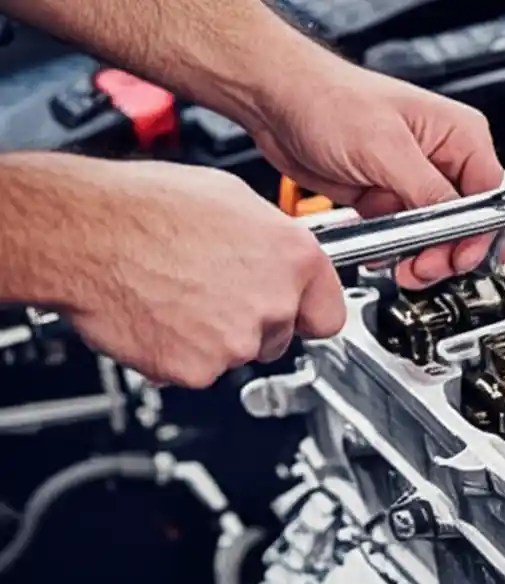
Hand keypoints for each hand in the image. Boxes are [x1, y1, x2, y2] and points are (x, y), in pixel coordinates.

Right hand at [63, 160, 344, 387]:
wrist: (84, 235)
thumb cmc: (144, 207)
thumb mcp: (230, 199)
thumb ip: (269, 238)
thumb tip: (277, 252)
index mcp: (293, 256)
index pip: (328, 313)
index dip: (306, 312)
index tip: (298, 315)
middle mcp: (274, 301)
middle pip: (280, 335)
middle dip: (253, 322)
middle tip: (211, 292)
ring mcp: (238, 341)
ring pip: (238, 353)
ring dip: (213, 336)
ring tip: (176, 295)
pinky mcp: (198, 369)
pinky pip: (198, 372)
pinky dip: (178, 354)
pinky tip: (158, 317)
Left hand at [247, 63, 504, 288]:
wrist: (277, 102)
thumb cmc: (329, 99)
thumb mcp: (385, 148)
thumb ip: (427, 190)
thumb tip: (456, 222)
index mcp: (459, 134)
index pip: (489, 195)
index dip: (478, 232)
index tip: (459, 256)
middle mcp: (442, 158)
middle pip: (467, 221)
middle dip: (448, 251)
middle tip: (425, 268)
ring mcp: (414, 180)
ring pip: (436, 235)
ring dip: (422, 256)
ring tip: (405, 268)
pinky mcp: (387, 196)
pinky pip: (404, 235)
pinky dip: (397, 251)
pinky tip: (383, 255)